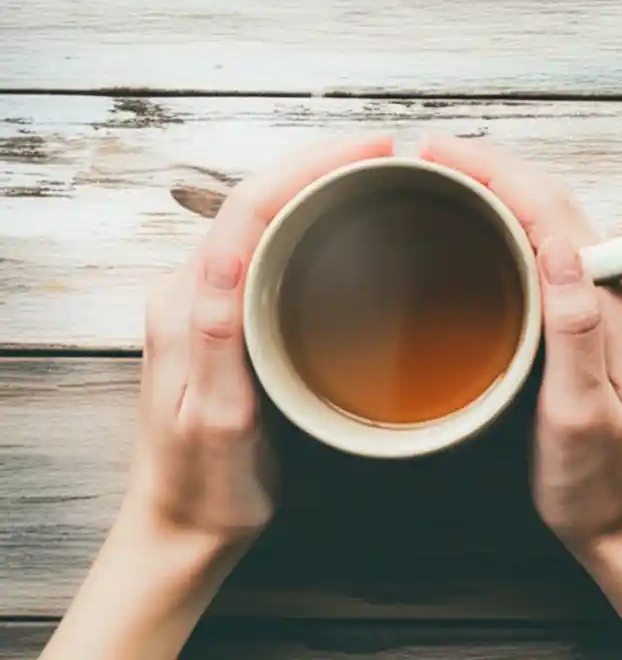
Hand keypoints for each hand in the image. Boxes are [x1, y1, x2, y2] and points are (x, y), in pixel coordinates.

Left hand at [127, 135, 393, 545]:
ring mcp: (208, 303)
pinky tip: (343, 223)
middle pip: (256, 199)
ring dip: (314, 184)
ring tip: (372, 172)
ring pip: (262, 219)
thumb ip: (218, 337)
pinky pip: (267, 249)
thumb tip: (228, 256)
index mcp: (188, 305)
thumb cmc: (206, 484)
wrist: (184, 525)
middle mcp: (191, 292)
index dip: (308, 167)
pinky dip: (308, 220)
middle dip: (318, 162)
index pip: (246, 207)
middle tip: (384, 151)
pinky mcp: (227, 319)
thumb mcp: (216, 419)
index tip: (368, 150)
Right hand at [420, 134, 621, 659]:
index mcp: (609, 300)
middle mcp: (608, 289)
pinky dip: (505, 226)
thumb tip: (555, 244)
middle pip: (549, 202)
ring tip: (445, 176)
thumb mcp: (580, 412)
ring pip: (545, 222)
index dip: (495, 170)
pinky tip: (475, 232)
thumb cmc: (598, 477)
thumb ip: (575, 328)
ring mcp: (596, 304)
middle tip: (429, 154)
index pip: (551, 208)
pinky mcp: (580, 323)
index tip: (439, 151)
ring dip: (499, 189)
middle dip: (492, 166)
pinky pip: (541, 254)